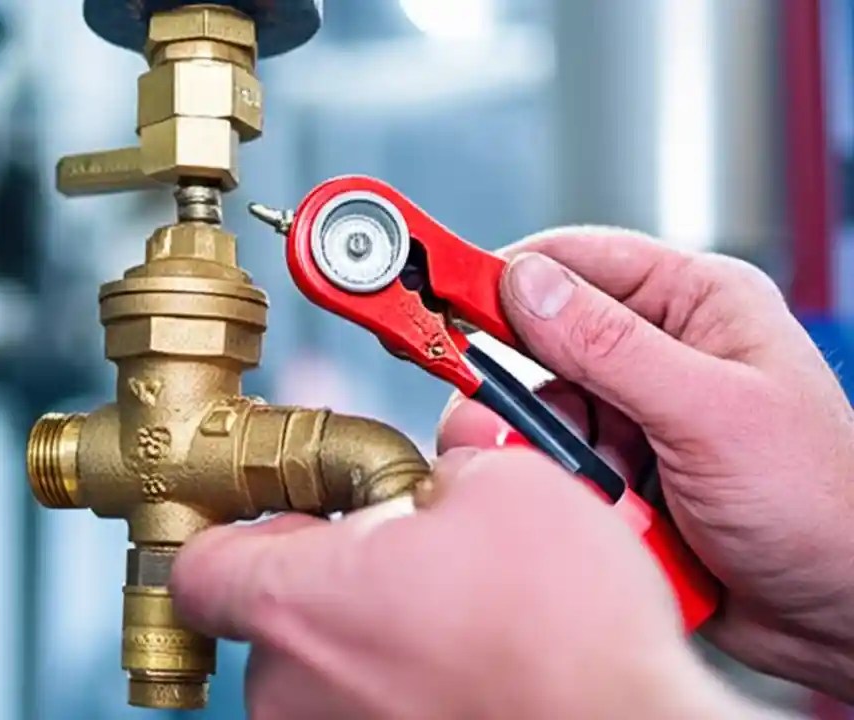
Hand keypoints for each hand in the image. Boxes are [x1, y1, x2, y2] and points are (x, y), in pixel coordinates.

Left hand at [171, 450, 769, 718]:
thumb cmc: (567, 643)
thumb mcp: (511, 485)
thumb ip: (447, 464)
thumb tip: (448, 470)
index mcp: (295, 601)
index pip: (200, 564)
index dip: (239, 527)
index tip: (275, 510)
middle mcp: (293, 688)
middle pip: (275, 612)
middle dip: (336, 576)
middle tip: (405, 555)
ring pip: (326, 669)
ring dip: (375, 635)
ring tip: (455, 615)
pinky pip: (370, 711)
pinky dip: (406, 686)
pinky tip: (469, 664)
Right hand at [438, 227, 853, 699]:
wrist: (840, 614)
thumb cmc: (823, 505)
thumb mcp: (712, 414)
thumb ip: (611, 346)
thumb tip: (525, 285)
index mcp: (696, 303)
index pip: (572, 260)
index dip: (499, 277)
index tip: (437, 297)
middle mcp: (659, 351)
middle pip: (539, 345)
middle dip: (524, 397)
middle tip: (516, 431)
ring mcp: (638, 415)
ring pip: (539, 416)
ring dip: (556, 458)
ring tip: (610, 492)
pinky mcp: (622, 472)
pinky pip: (556, 469)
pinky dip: (571, 495)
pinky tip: (617, 519)